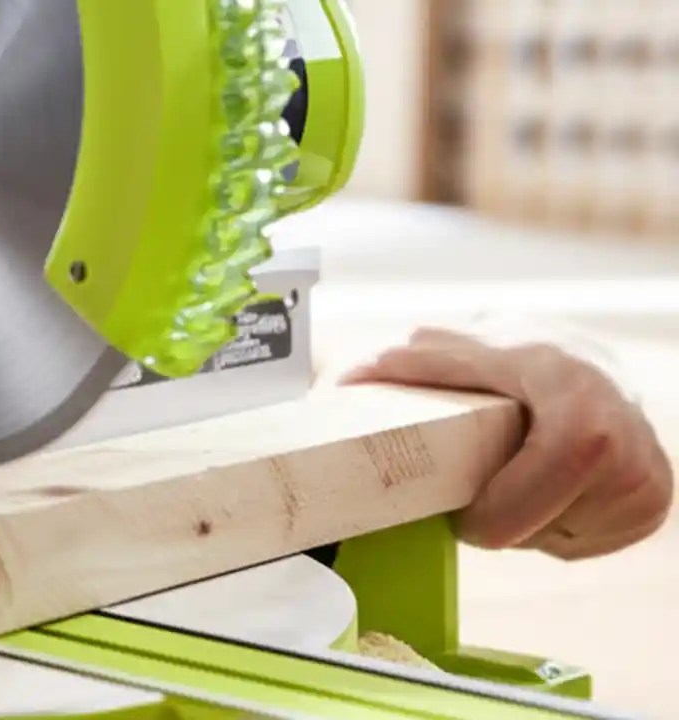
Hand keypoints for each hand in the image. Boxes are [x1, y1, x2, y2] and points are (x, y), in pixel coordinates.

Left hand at [340, 324, 672, 559]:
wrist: (591, 361)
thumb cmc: (516, 356)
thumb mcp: (463, 346)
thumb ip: (407, 365)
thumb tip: (339, 386)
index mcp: (577, 396)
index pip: (550, 473)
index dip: (498, 509)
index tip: (467, 510)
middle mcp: (627, 437)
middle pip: (542, 525)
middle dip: (501, 520)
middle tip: (480, 496)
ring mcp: (648, 475)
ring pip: (561, 542)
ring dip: (525, 526)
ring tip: (518, 480)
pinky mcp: (654, 504)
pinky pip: (585, 547)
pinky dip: (553, 531)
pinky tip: (548, 492)